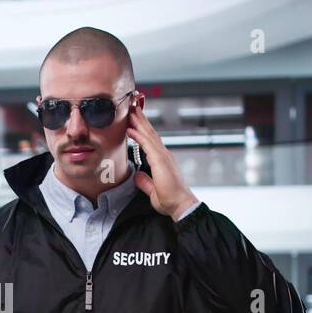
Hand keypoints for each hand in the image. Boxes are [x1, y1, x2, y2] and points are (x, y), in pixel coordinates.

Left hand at [126, 96, 199, 220]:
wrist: (181, 206)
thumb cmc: (170, 200)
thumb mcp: (153, 190)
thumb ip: (145, 182)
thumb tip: (138, 176)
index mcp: (163, 161)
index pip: (151, 141)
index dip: (143, 130)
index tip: (134, 120)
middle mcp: (164, 155)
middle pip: (151, 133)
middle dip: (141, 119)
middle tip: (133, 106)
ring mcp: (163, 156)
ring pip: (149, 135)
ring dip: (139, 122)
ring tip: (131, 110)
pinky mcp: (160, 161)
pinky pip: (147, 144)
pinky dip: (138, 135)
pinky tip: (130, 128)